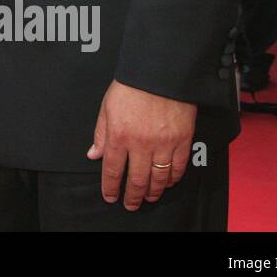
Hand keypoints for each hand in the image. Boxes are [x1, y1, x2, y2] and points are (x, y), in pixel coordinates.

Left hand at [87, 80, 196, 209]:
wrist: (159, 72)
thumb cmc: (131, 85)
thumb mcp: (107, 106)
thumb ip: (101, 133)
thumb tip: (94, 154)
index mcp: (119, 135)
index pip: (113, 170)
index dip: (111, 187)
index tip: (110, 197)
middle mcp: (141, 144)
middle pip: (137, 180)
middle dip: (133, 196)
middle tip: (131, 204)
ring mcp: (163, 144)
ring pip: (159, 178)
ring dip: (154, 192)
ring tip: (149, 197)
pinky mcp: (182, 140)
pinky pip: (178, 167)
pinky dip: (173, 178)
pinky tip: (168, 182)